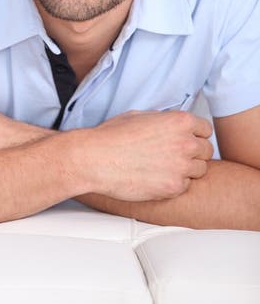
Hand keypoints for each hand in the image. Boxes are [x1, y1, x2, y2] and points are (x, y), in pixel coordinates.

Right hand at [81, 110, 213, 200]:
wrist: (97, 159)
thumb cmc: (113, 136)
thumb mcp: (140, 116)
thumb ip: (164, 120)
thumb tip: (170, 124)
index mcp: (179, 121)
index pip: (205, 129)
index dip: (195, 134)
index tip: (187, 139)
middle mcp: (185, 143)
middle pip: (206, 150)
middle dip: (194, 152)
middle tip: (176, 154)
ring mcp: (181, 167)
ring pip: (200, 170)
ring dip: (187, 169)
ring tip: (166, 166)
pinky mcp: (173, 187)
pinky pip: (185, 186)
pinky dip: (175, 183)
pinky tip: (157, 177)